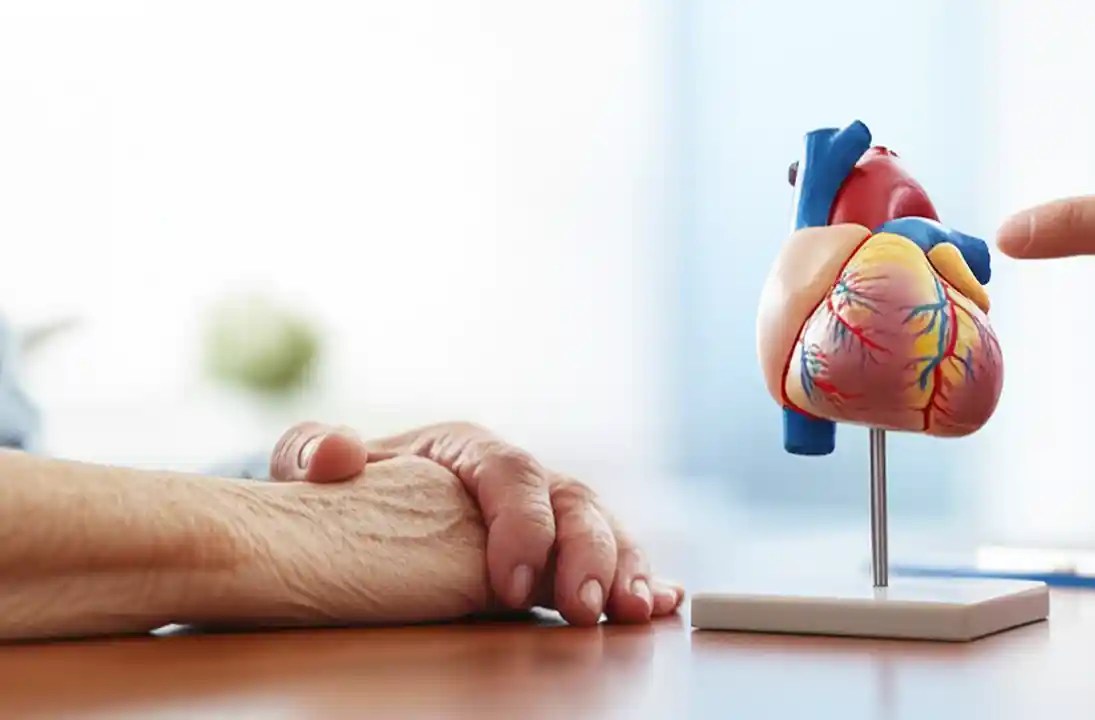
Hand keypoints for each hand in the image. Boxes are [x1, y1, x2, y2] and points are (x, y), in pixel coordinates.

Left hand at [269, 422, 683, 625]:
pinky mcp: (558, 550)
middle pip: (572, 499)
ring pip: (602, 526)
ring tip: (634, 610)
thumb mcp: (309, 464)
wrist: (363, 510)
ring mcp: (545, 514)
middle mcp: (519, 477)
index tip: (508, 585)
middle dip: (587, 553)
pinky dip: (640, 575)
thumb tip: (336, 453)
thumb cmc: (343, 490)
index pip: (511, 472)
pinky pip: (611, 555)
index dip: (521, 525)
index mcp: (468, 449)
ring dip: (624, 566)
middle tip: (583, 608)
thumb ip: (311, 451)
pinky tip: (662, 601)